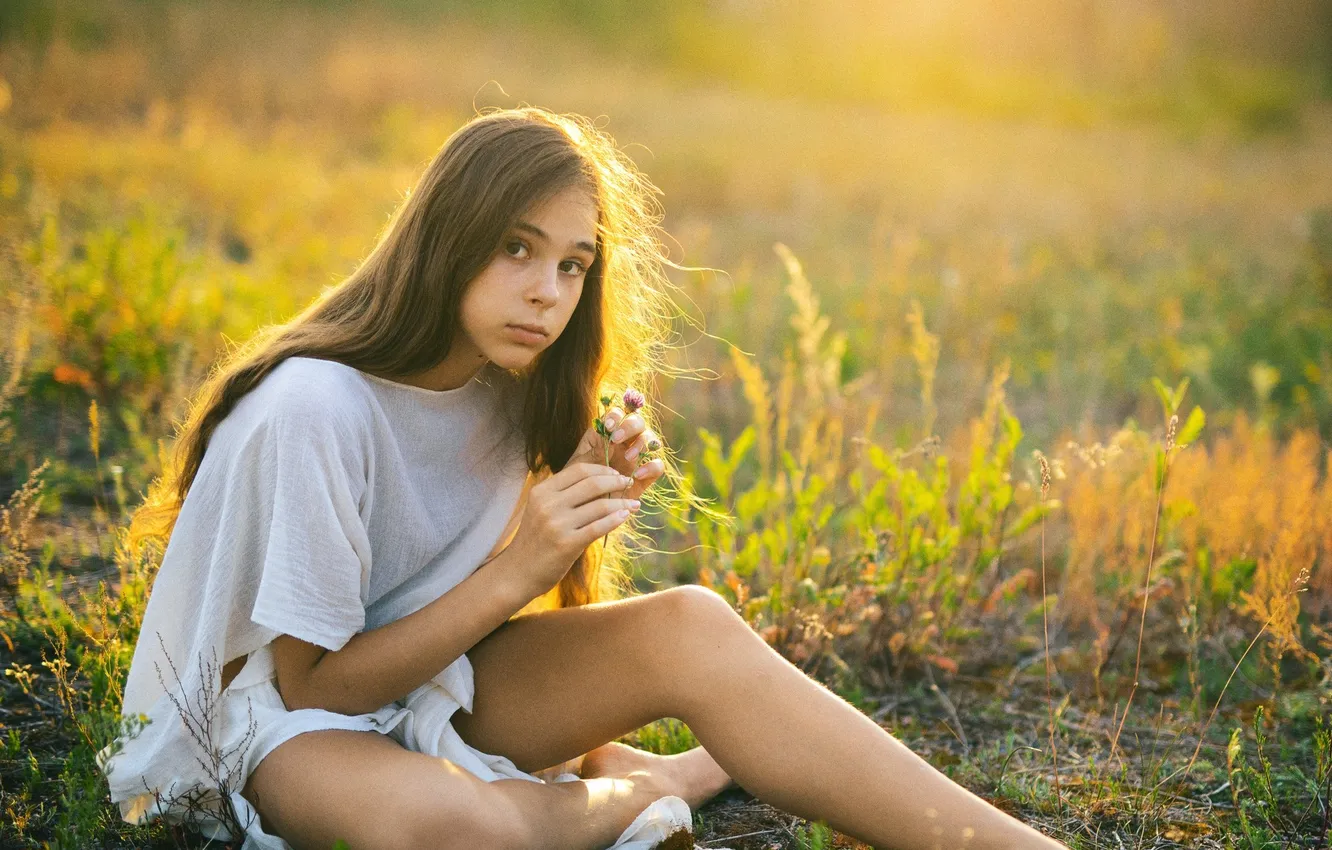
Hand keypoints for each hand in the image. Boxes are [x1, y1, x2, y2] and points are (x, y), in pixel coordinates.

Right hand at [503, 462, 640, 597]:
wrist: (518, 572)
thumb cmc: (536, 539)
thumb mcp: (542, 509)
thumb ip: (564, 494)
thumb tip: (601, 480)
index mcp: (542, 491)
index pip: (579, 470)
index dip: (603, 469)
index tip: (617, 474)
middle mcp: (548, 504)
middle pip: (592, 484)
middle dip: (617, 482)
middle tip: (629, 484)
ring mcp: (557, 524)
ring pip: (600, 505)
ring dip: (622, 503)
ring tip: (634, 504)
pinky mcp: (566, 544)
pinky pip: (599, 527)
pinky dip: (616, 519)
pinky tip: (625, 516)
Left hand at [568, 405, 665, 500]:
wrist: (585, 511)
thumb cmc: (578, 485)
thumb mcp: (580, 466)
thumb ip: (594, 450)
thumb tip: (608, 436)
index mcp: (607, 434)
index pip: (618, 415)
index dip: (616, 415)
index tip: (608, 426)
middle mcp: (625, 442)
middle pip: (637, 422)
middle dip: (630, 426)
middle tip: (617, 438)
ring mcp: (638, 458)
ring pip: (651, 439)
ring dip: (642, 444)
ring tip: (628, 457)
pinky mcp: (646, 475)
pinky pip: (658, 465)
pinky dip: (651, 467)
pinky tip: (637, 474)